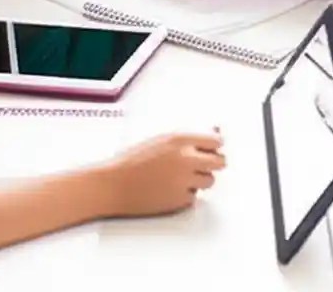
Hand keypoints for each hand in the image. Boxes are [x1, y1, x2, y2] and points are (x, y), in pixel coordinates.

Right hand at [105, 132, 225, 216]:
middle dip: (213, 164)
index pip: (216, 141)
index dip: (214, 147)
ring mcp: (184, 181)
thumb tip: (215, 132)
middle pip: (220, 162)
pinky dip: (185, 194)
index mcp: (180, 139)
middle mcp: (186, 159)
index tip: (211, 150)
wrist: (112, 184)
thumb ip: (188, 139)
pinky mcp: (179, 200)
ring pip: (210, 181)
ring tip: (178, 178)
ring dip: (199, 180)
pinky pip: (193, 196)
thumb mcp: (160, 140)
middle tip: (202, 166)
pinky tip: (167, 190)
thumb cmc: (131, 161)